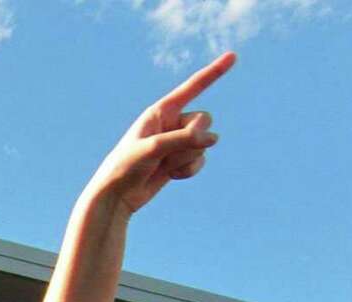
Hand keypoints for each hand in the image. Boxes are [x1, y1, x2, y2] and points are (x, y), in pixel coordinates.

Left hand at [84, 52, 233, 218]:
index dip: (213, 72)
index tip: (233, 56)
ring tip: (163, 166)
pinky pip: (200, 160)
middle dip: (193, 138)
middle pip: (204, 119)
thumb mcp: (154, 149)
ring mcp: (178, 141)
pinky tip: (170, 175)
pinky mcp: (180, 160)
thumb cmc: (127, 166)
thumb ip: (184, 141)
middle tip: (168, 153)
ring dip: (187, 159)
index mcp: (161, 110)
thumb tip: (214, 139)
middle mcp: (172, 122)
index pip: (192, 87)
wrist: (118, 195)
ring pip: (203, 144)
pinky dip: (189, 170)